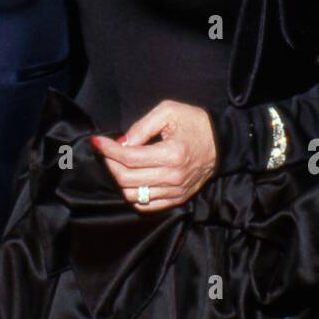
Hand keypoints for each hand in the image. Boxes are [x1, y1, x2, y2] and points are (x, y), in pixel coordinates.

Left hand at [91, 100, 217, 211]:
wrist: (221, 143)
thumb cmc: (194, 123)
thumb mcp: (168, 112)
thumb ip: (142, 127)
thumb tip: (121, 144)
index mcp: (172, 154)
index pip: (129, 158)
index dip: (108, 150)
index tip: (97, 142)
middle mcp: (173, 177)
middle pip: (127, 179)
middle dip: (110, 164)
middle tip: (106, 151)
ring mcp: (176, 191)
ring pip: (133, 195)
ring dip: (119, 180)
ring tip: (118, 164)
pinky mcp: (177, 199)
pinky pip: (145, 206)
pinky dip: (132, 194)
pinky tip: (131, 179)